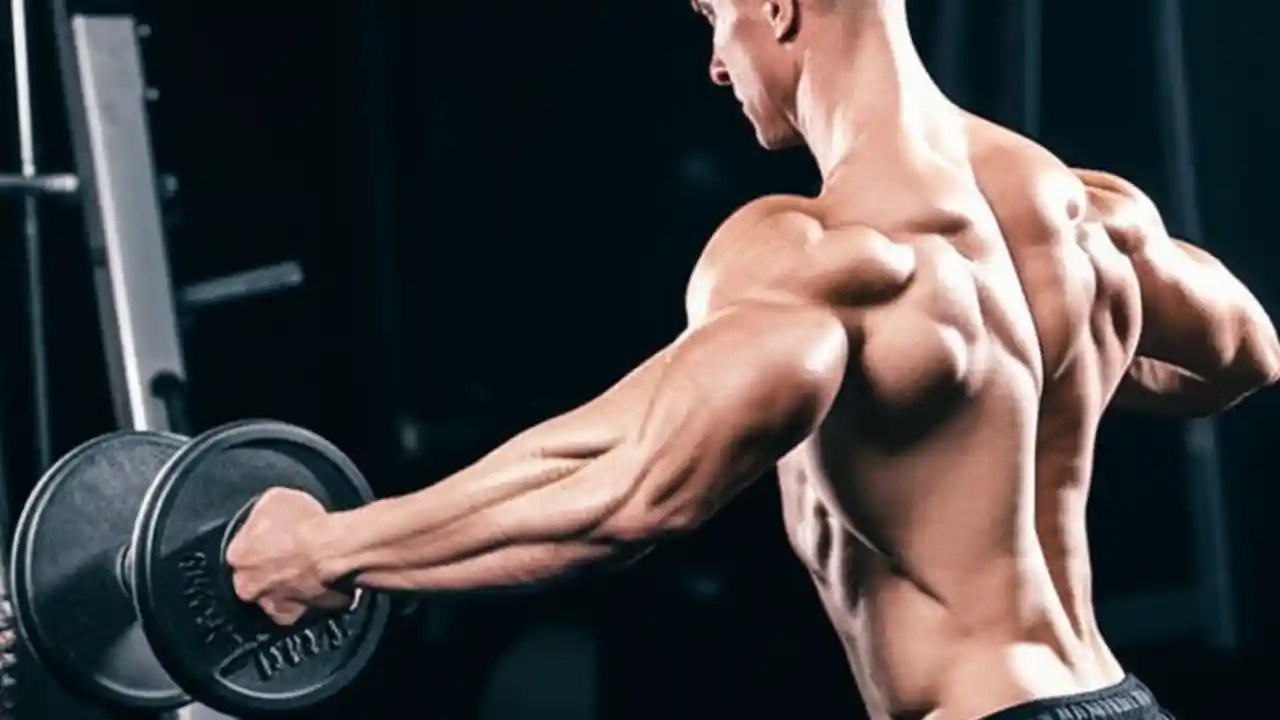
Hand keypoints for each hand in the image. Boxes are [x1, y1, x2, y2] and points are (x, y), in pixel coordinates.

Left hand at [225, 487, 352, 625]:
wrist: (335, 551)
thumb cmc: (306, 524)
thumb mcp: (277, 498)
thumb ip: (261, 514)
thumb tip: (264, 517)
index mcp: (237, 555)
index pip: (242, 550)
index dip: (260, 541)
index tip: (275, 536)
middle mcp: (248, 585)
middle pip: (255, 576)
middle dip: (269, 568)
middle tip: (292, 553)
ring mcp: (271, 604)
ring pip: (276, 594)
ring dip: (288, 584)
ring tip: (311, 568)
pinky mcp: (296, 617)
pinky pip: (299, 607)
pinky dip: (308, 598)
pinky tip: (320, 583)